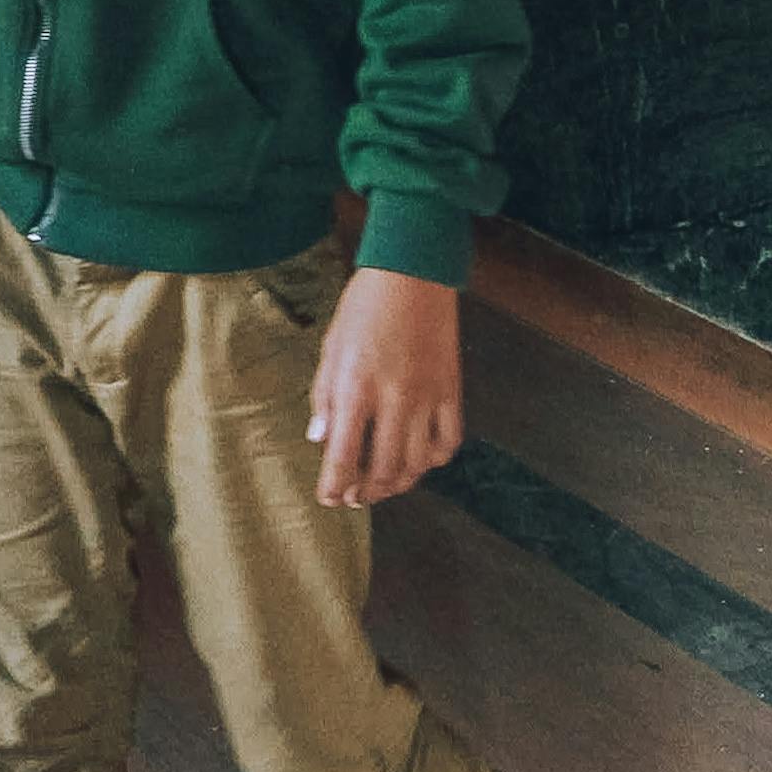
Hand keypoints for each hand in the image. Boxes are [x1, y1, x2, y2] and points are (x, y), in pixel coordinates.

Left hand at [306, 266, 464, 507]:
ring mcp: (428, 396)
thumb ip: (324, 397)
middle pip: (385, 468)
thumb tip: (319, 438)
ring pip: (419, 462)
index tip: (329, 498)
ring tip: (384, 486)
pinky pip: (449, 440)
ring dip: (400, 483)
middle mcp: (395, 398)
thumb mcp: (331, 348)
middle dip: (367, 492)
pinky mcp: (451, 389)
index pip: (344, 454)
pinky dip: (435, 459)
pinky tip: (421, 461)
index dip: (335, 485)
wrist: (413, 272)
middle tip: (355, 498)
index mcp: (357, 387)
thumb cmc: (364, 307)